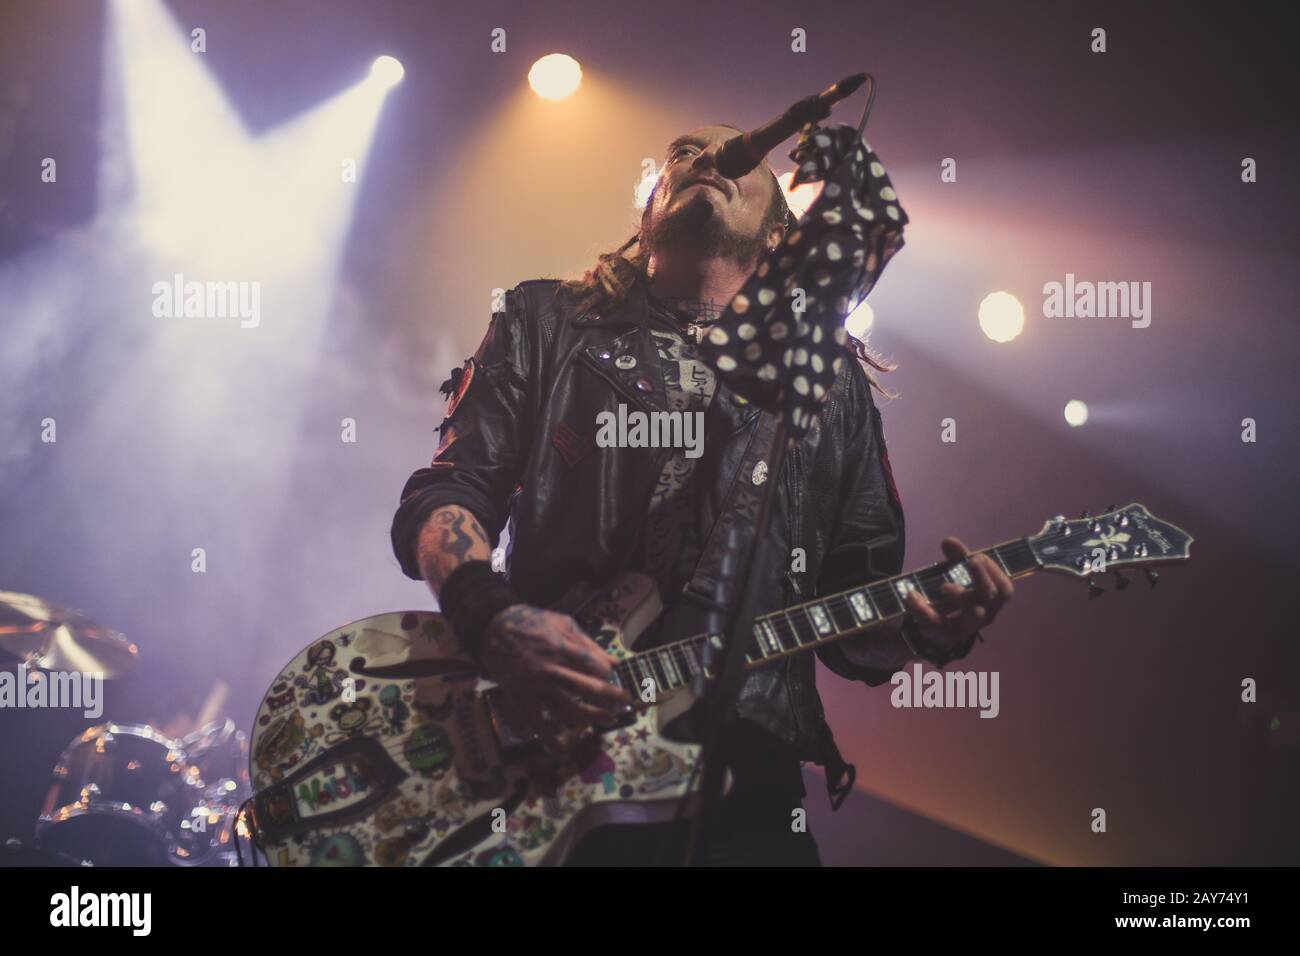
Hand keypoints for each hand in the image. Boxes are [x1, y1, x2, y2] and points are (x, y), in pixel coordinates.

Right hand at [479, 604, 630, 745]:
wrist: (494, 629)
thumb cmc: (534, 623)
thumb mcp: (563, 624)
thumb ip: (589, 644)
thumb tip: (615, 663)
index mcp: (560, 647)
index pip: (593, 665)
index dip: (608, 673)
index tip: (614, 676)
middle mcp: (548, 669)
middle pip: (585, 688)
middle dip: (610, 697)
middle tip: (626, 702)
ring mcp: (534, 687)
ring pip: (566, 708)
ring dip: (590, 717)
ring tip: (608, 720)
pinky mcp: (520, 698)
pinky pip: (537, 723)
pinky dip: (548, 739)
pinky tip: (561, 750)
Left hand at [902, 537, 1013, 656]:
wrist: (935, 630)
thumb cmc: (955, 597)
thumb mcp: (957, 575)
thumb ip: (956, 558)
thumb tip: (948, 541)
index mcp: (991, 601)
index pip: (1004, 588)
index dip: (993, 570)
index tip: (977, 557)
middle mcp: (985, 615)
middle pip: (991, 597)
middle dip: (982, 577)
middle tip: (971, 561)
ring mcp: (967, 627)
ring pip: (973, 614)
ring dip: (960, 595)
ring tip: (944, 585)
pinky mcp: (947, 636)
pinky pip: (938, 624)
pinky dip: (924, 609)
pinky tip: (912, 596)